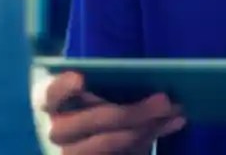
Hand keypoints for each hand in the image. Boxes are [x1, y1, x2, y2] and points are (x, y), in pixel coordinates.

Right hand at [43, 71, 186, 153]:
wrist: (88, 137)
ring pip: (109, 143)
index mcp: (50, 102)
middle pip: (93, 121)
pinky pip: (121, 154)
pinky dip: (149, 138)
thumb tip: (151, 86)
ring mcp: (70, 153)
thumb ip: (112, 84)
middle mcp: (56, 130)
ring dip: (147, 127)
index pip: (50, 94)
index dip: (62, 87)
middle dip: (132, 112)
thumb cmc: (94, 103)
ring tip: (176, 112)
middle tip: (165, 100)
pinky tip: (173, 123)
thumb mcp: (97, 92)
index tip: (81, 78)